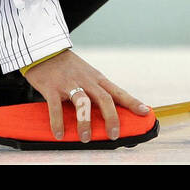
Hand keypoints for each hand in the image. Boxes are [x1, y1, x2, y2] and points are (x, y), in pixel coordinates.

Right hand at [22, 49, 149, 141]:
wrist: (45, 51)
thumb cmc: (68, 68)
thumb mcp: (88, 75)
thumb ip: (97, 91)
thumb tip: (110, 112)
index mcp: (97, 79)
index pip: (118, 91)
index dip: (132, 102)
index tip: (144, 112)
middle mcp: (86, 81)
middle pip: (104, 98)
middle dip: (111, 117)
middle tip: (114, 135)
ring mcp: (69, 84)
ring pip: (83, 103)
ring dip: (85, 122)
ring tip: (86, 138)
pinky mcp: (52, 88)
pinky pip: (56, 107)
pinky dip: (58, 122)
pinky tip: (60, 134)